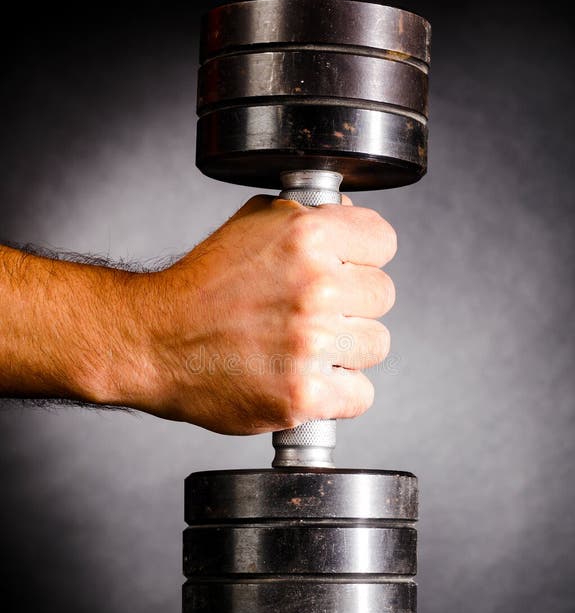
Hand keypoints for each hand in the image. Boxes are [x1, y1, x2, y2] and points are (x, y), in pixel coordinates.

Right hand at [126, 195, 396, 432]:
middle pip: (381, 295)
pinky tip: (309, 379)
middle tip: (315, 312)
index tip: (346, 267)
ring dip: (347, 349)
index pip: (382, 240)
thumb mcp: (251, 224)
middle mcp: (314, 288)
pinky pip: (360, 395)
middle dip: (352, 303)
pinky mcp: (303, 395)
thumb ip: (305, 217)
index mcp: (306, 237)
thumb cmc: (200, 286)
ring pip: (375, 345)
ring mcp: (310, 345)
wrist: (155, 341)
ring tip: (307, 347)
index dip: (363, 255)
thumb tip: (348, 217)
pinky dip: (339, 394)